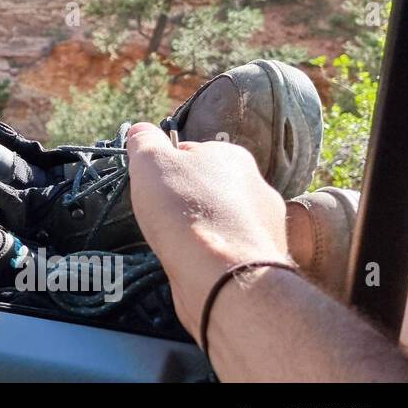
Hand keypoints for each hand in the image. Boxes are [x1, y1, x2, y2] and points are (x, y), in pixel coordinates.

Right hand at [125, 122, 289, 338]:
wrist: (223, 277)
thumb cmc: (185, 211)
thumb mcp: (150, 162)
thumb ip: (144, 142)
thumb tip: (140, 130)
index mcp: (233, 156)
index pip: (191, 153)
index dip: (165, 170)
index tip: (152, 189)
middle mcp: (258, 185)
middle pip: (208, 188)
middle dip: (186, 201)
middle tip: (163, 218)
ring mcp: (267, 225)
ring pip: (221, 221)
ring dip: (201, 230)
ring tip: (180, 246)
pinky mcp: (264, 259)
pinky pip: (230, 250)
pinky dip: (214, 256)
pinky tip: (198, 264)